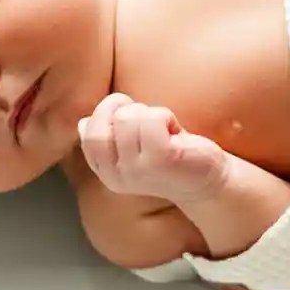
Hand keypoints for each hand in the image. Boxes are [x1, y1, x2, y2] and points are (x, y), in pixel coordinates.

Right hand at [78, 94, 228, 202]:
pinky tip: (174, 131)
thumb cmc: (168, 155)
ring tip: (163, 128)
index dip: (103, 115)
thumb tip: (84, 122)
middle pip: (97, 128)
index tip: (124, 113)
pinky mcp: (163, 159)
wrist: (206, 180)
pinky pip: (151, 119)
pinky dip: (164, 116)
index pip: (86, 136)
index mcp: (107, 172)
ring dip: (148, 112)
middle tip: (141, 113)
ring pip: (126, 117)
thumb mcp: (130, 147)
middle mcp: (118, 176)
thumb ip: (107, 136)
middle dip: (117, 108)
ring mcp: (139, 169)